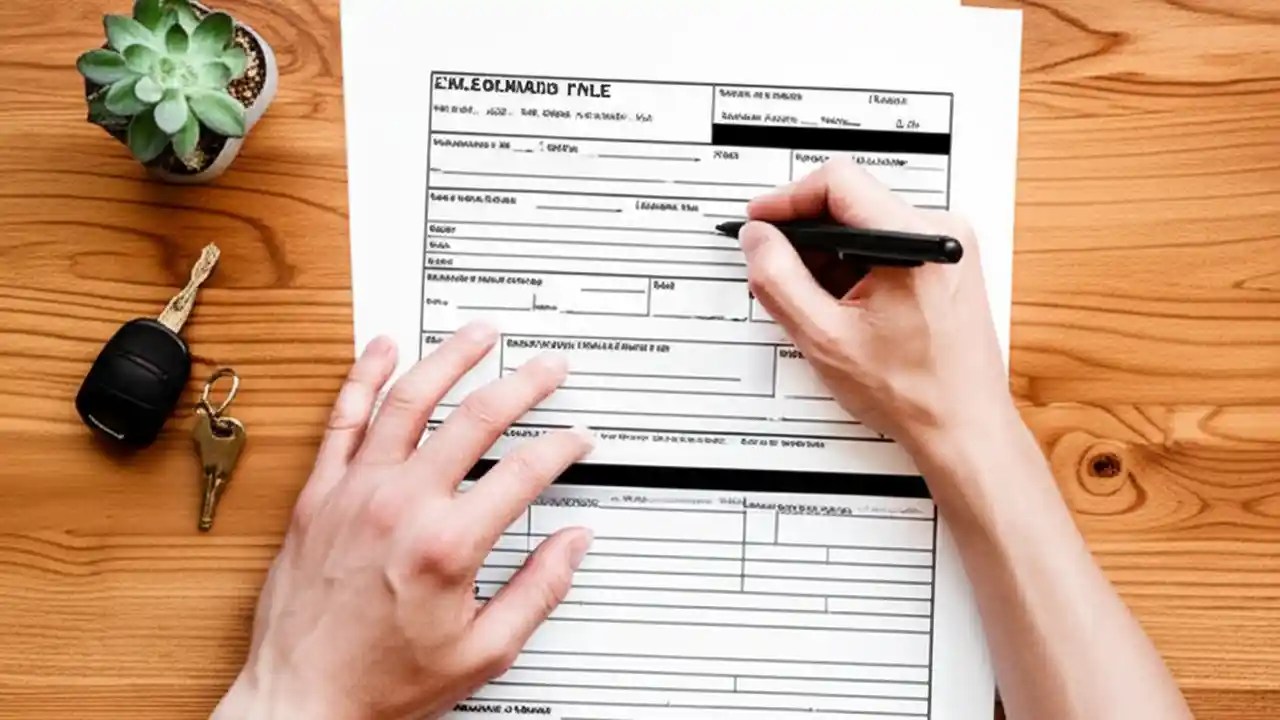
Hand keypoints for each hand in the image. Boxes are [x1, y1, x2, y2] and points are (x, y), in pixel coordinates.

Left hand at [213, 326, 593, 719]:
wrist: (301, 699)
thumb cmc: (382, 683)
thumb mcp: (483, 652)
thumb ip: (538, 591)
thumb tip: (573, 544)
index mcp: (449, 545)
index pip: (525, 471)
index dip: (562, 447)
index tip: (576, 440)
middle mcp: (402, 505)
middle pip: (477, 419)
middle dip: (524, 385)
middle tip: (548, 368)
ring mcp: (356, 493)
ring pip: (410, 400)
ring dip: (450, 358)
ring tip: (479, 334)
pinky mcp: (319, 495)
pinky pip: (343, 419)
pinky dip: (364, 377)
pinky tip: (383, 349)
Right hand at [739, 159, 1016, 466]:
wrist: (963, 429)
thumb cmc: (914, 393)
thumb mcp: (825, 338)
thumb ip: (779, 280)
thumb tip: (757, 239)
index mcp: (915, 241)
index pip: (839, 182)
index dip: (787, 199)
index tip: (760, 222)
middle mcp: (941, 233)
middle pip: (852, 202)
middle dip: (807, 237)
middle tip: (778, 272)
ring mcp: (948, 249)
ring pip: (866, 226)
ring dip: (831, 257)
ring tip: (821, 306)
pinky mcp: (946, 266)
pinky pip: (887, 247)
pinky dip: (856, 269)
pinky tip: (848, 310)